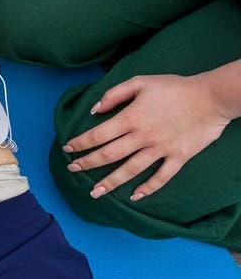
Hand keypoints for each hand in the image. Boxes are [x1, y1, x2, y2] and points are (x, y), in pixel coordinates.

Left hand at [62, 73, 230, 200]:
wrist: (210, 97)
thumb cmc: (174, 87)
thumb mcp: (140, 82)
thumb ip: (114, 94)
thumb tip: (94, 110)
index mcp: (131, 118)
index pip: (98, 134)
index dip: (80, 143)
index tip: (67, 149)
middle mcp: (142, 137)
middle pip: (109, 155)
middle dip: (87, 164)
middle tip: (72, 170)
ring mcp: (161, 149)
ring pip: (130, 170)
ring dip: (111, 183)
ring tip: (95, 192)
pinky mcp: (179, 157)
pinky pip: (161, 177)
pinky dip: (148, 188)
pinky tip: (134, 196)